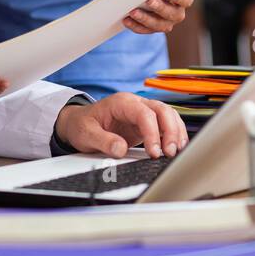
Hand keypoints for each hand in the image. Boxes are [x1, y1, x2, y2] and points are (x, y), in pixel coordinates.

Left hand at [55, 92, 188, 158]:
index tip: (153, 151)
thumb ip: (102, 141)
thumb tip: (121, 149)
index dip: (152, 133)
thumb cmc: (82, 124)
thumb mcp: (85, 134)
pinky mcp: (146, 123)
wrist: (78, 122)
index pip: (144, 114)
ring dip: (175, 132)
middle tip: (169, 152)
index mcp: (121, 102)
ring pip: (168, 115)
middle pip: (162, 110)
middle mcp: (135, 104)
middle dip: (170, 131)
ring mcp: (142, 112)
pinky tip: (176, 147)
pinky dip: (174, 134)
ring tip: (175, 151)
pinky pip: (165, 124)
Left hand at [122, 0, 192, 34]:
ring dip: (145, 18)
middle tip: (149, 0)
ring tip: (133, 11)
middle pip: (172, 14)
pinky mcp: (151, 29)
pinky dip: (135, 25)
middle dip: (160, 7)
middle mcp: (177, 14)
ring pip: (158, 25)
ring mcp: (165, 24)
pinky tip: (125, 19)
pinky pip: (144, 30)